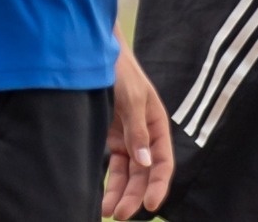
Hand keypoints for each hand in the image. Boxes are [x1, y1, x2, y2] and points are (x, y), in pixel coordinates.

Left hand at [104, 46, 174, 219]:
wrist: (94, 52)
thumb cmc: (120, 70)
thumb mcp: (132, 98)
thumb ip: (137, 130)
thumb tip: (145, 162)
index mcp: (157, 124)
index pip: (163, 161)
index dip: (158, 184)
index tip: (150, 205)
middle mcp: (144, 135)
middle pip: (144, 173)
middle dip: (135, 195)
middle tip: (120, 214)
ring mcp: (126, 138)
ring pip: (128, 174)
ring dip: (120, 193)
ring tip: (106, 211)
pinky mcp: (109, 139)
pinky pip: (113, 167)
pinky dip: (109, 183)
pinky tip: (101, 197)